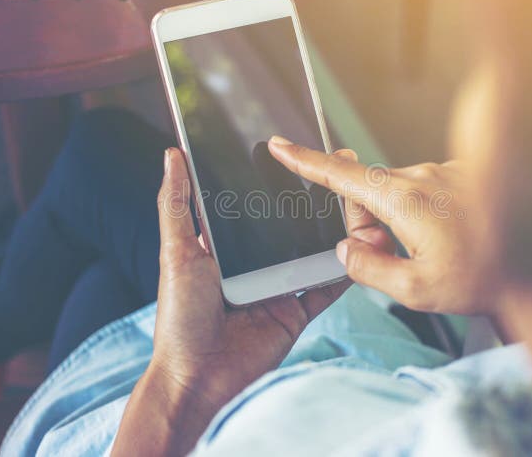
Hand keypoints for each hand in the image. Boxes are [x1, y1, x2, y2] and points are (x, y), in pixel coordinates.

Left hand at [151, 147, 351, 406]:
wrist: (197, 378)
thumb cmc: (179, 317)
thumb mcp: (175, 253)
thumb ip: (176, 205)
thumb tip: (172, 156)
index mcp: (224, 247)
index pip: (250, 206)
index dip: (268, 183)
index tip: (293, 153)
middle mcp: (252, 265)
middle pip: (285, 228)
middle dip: (306, 204)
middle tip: (335, 173)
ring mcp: (276, 288)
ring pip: (310, 253)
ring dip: (330, 234)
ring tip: (352, 204)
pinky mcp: (295, 313)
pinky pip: (324, 288)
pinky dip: (341, 272)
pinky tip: (359, 250)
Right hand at [269, 137, 493, 314]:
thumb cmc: (483, 279)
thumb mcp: (415, 289)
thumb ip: (369, 268)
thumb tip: (349, 250)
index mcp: (406, 201)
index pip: (342, 176)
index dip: (305, 161)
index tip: (280, 146)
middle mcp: (422, 178)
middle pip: (365, 193)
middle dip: (366, 225)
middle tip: (392, 258)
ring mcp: (441, 174)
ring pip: (392, 194)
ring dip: (394, 223)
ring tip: (427, 253)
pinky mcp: (456, 176)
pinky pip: (419, 191)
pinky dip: (417, 214)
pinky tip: (445, 238)